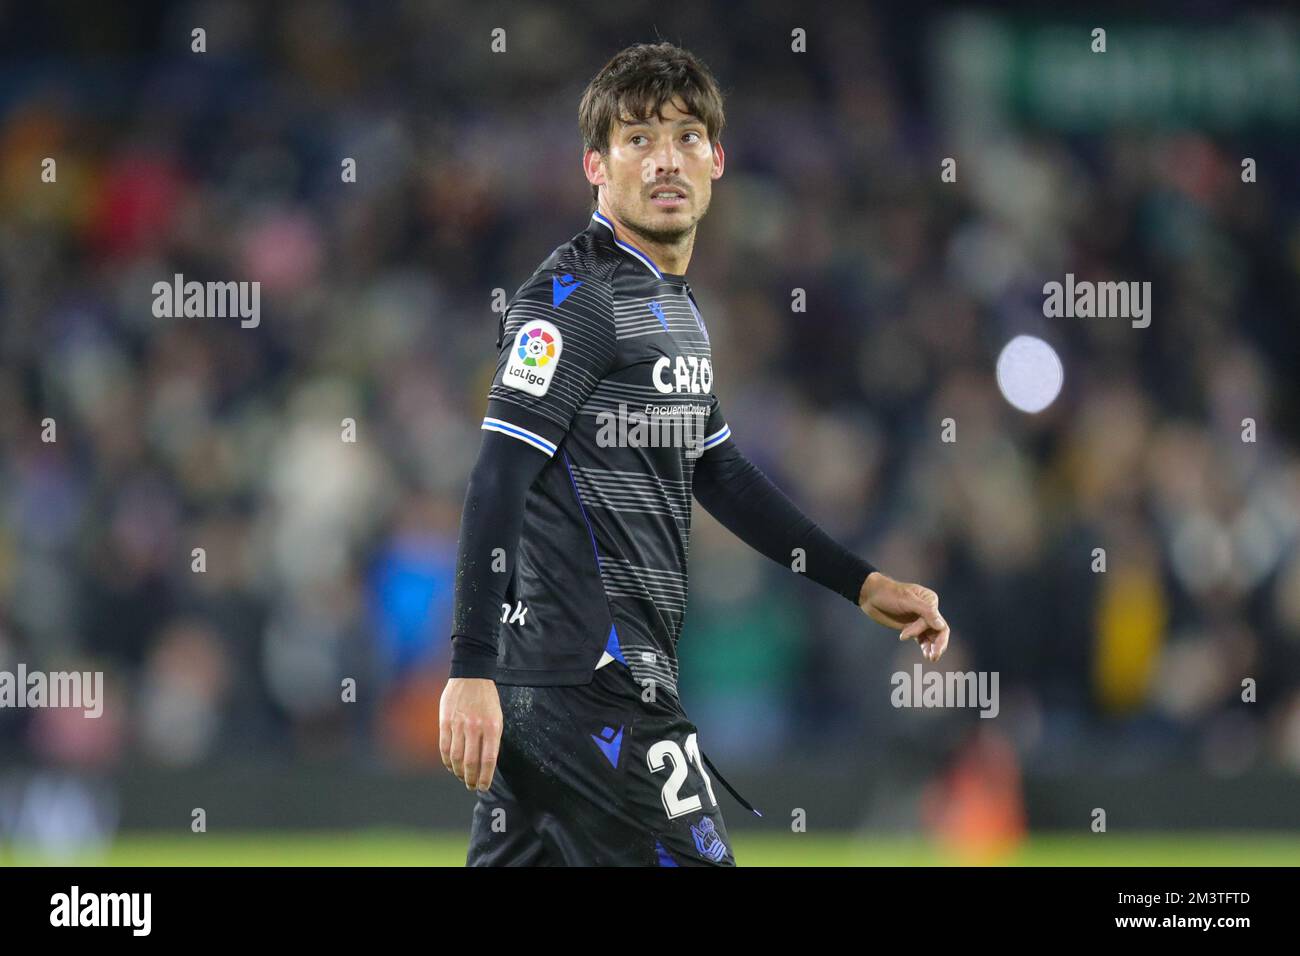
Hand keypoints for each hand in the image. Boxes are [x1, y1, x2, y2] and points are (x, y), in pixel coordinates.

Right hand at [439, 677, 502, 791]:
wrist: (472, 676)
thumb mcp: (497, 718)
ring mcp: (459, 725)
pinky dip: (446, 761)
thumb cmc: (487, 700)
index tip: (483, 787)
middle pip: (471, 762)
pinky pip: (444, 747)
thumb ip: (492, 740)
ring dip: (458, 772)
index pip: (488, 760)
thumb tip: (486, 764)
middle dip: (471, 778)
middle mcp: (475, 728)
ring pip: (456, 757)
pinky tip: (450, 766)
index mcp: (493, 727)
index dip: (485, 777)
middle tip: (472, 786)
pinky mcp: (445, 721)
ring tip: (462, 777)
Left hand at [858, 571, 950, 661]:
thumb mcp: (906, 600)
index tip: (905, 633)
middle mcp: (928, 610)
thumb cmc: (888, 594)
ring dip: (933, 647)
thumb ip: (925, 612)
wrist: (870, 596)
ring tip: (931, 658)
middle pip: (939, 630)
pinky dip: (925, 646)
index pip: (936, 619)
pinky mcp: (912, 627)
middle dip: (938, 644)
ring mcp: (920, 619)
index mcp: (929, 600)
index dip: (924, 629)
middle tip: (934, 656)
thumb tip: (941, 626)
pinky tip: (926, 655)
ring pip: (932, 636)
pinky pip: (923, 638)